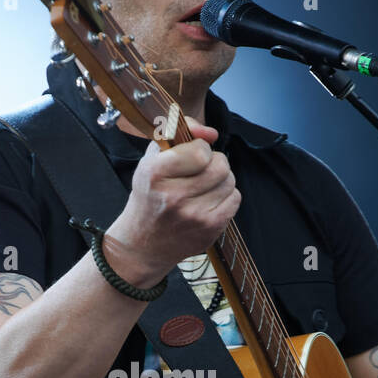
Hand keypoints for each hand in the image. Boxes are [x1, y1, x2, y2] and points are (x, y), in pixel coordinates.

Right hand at [105, 116, 240, 285]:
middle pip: (220, 166)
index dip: (201, 149)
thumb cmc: (149, 196)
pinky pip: (235, 199)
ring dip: (221, 180)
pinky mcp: (208, 230)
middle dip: (215, 162)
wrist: (143, 244)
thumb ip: (179, 133)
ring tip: (204, 187)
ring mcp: (193, 216)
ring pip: (229, 181)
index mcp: (155, 174)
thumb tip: (211, 132)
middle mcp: (173, 196)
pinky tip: (209, 201)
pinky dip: (226, 197)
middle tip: (202, 170)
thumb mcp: (152, 160)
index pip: (200, 151)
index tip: (192, 156)